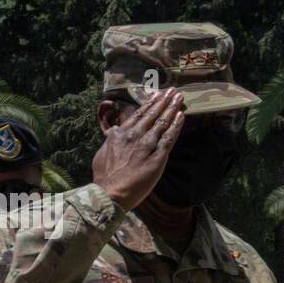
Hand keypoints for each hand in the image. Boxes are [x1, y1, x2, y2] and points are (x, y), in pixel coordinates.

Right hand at [92, 88, 184, 210]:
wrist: (110, 191)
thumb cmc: (105, 176)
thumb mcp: (103, 152)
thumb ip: (111, 140)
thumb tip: (114, 131)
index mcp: (121, 134)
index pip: (139, 115)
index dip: (150, 104)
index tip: (157, 95)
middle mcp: (135, 135)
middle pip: (152, 115)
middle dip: (164, 101)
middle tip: (173, 91)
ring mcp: (147, 145)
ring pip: (162, 123)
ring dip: (172, 109)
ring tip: (180, 98)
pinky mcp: (157, 157)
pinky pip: (169, 138)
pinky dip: (176, 126)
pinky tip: (181, 116)